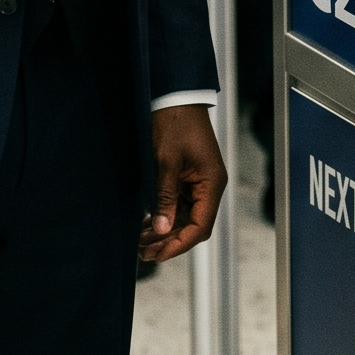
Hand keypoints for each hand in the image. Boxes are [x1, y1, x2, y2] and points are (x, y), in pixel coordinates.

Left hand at [138, 104, 226, 262]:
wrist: (176, 98)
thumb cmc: (175, 125)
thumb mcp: (166, 164)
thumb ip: (165, 199)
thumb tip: (162, 231)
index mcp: (212, 184)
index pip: (200, 226)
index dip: (179, 244)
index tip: (158, 255)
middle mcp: (210, 186)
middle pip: (193, 225)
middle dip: (170, 241)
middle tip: (144, 253)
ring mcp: (199, 183)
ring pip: (185, 217)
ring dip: (165, 231)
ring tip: (142, 243)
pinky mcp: (189, 178)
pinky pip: (180, 205)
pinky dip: (165, 216)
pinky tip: (147, 225)